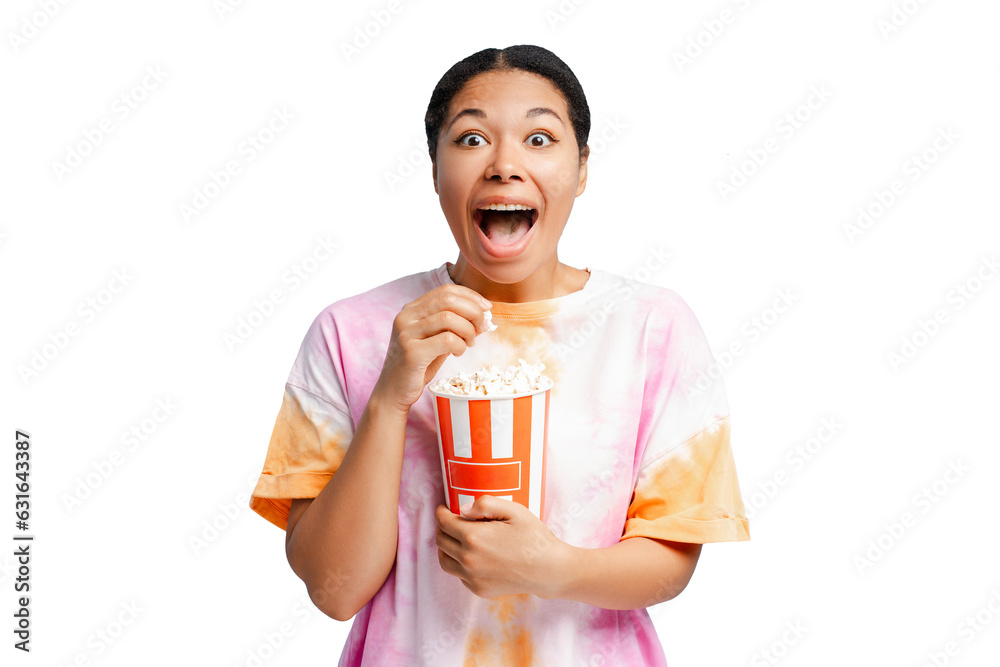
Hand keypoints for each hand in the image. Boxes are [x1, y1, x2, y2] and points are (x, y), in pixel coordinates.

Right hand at [372, 284, 491, 412]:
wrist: (393, 392)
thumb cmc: (417, 367)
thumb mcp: (435, 341)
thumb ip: (453, 327)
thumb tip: (483, 317)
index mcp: (411, 310)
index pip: (445, 290)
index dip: (470, 296)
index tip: (486, 307)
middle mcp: (406, 317)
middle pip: (448, 300)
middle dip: (473, 311)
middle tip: (482, 327)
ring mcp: (406, 333)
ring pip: (449, 318)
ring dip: (468, 330)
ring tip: (469, 343)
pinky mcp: (412, 352)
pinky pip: (447, 340)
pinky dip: (460, 345)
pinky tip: (458, 352)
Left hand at [435, 496, 569, 599]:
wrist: (549, 570)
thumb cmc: (534, 537)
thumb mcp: (515, 510)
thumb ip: (486, 503)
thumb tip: (464, 509)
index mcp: (474, 537)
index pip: (444, 523)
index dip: (441, 512)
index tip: (444, 508)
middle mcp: (469, 560)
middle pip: (441, 541)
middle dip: (442, 527)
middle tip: (451, 520)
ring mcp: (472, 577)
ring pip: (445, 561)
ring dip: (446, 547)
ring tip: (456, 538)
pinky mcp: (479, 589)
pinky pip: (459, 575)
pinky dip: (459, 563)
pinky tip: (473, 555)